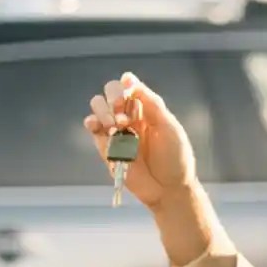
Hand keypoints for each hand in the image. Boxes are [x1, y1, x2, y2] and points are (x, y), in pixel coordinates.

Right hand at [84, 71, 197, 210]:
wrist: (168, 189)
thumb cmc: (174, 157)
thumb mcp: (168, 126)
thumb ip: (151, 102)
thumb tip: (128, 78)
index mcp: (147, 108)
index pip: (129, 85)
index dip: (126, 84)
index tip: (129, 91)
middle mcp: (130, 116)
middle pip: (111, 91)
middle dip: (114, 97)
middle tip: (124, 115)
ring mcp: (116, 130)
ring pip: (98, 106)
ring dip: (104, 110)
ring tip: (117, 127)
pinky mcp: (106, 146)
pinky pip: (92, 127)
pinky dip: (92, 122)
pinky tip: (99, 127)